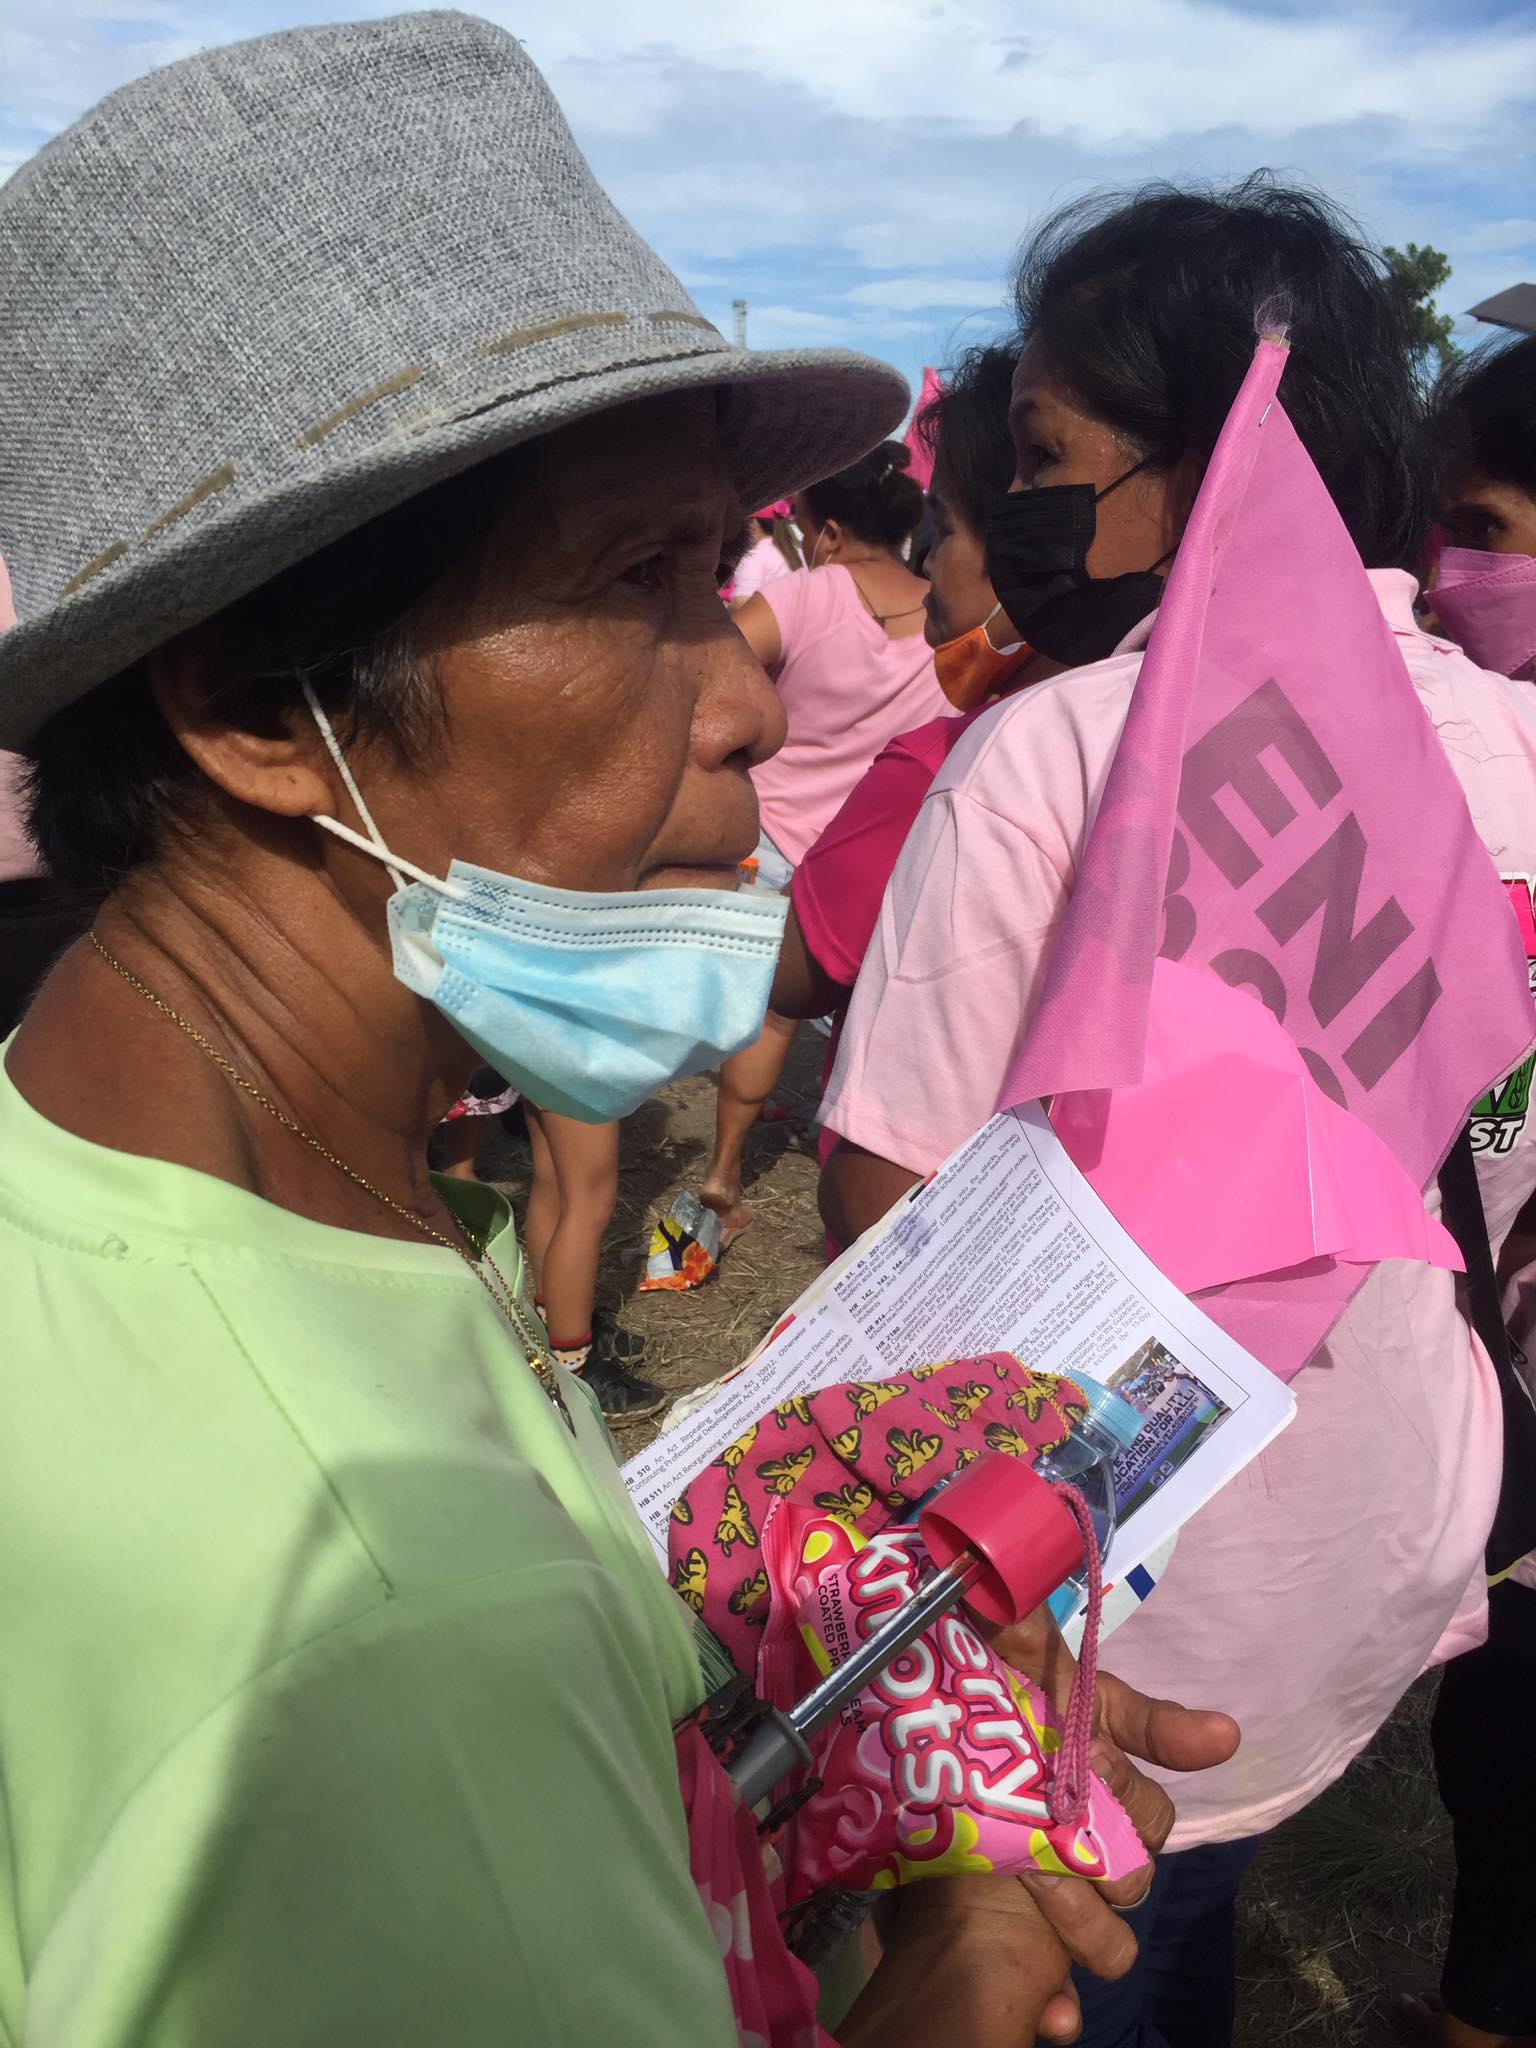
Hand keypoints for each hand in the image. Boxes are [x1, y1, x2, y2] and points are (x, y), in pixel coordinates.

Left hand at [837, 1637, 1238, 2045]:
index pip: (1143, 1726)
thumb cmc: (951, 1746)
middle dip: (1117, 1813)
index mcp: (1081, 1738)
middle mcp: (1095, 1804)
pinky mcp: (1058, 1938)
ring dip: (1088, 1901)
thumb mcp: (968, 1676)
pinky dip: (1063, 1997)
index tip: (1216, 1737)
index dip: (1175, 1732)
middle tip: (1074, 1807)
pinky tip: (1051, 2009)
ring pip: (1126, 1892)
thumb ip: (995, 1625)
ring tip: (1037, 1889)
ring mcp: (1085, 1873)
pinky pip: (1086, 1973)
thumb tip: (994, 1580)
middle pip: (1143, 1816)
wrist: (907, 1832)